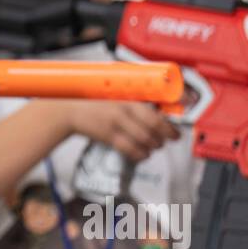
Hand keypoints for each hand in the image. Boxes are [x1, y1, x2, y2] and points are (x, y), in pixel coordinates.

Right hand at [53, 100, 179, 162]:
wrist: (70, 109)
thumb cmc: (94, 101)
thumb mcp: (116, 93)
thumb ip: (135, 100)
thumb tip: (158, 109)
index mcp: (128, 98)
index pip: (155, 114)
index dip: (169, 125)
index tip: (176, 131)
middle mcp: (123, 110)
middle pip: (153, 128)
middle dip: (165, 137)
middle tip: (169, 139)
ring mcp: (115, 124)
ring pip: (144, 140)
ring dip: (153, 146)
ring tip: (155, 146)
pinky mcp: (108, 136)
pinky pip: (130, 149)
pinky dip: (140, 155)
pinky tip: (143, 154)